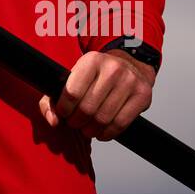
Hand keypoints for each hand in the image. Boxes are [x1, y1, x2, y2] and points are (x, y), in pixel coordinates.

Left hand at [39, 49, 155, 141]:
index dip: (64, 109)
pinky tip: (102, 132)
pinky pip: (121, 123)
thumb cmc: (95, 76)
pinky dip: (108, 133)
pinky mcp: (142, 95)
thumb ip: (52, 100)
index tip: (65, 113)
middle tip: (76, 123)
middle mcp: (112, 68)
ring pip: (104, 118)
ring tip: (87, 129)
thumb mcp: (72, 78)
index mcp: (91, 60)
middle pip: (87, 108)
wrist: (130, 65)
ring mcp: (130, 81)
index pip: (72, 92)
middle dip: (77, 122)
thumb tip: (53, 121)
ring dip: (91, 130)